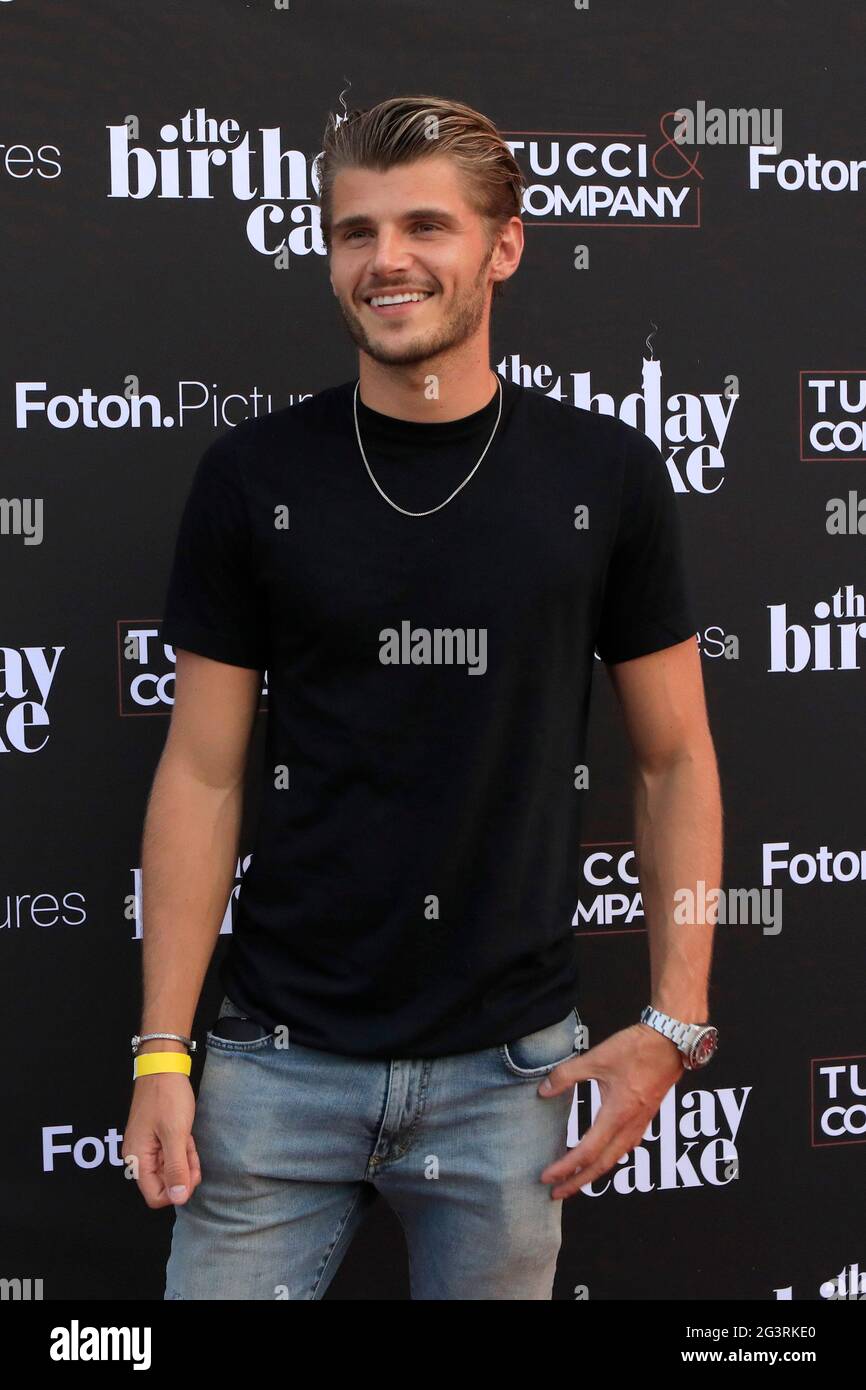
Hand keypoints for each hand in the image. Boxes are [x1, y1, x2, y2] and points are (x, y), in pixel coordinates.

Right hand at [122, 1074, 201, 1208]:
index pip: (155, 1196)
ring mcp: (146, 1146)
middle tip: (191, 1151)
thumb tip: (179, 1199)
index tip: (189, 1171)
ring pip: (169, 1169)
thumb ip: (176, 1168)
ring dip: (184, 1160)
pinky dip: (181, 1149)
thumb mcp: (176, 1135)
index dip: (176, 1191)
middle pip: (163, 1184)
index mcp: (137, 1158)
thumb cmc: (167, 1097)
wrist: (164, 1066)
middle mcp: (138, 1156)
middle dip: (182, 1173)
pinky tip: (186, 1135)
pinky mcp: (155, 1138)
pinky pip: (170, 1155)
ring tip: (188, 1139)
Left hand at [537, 1023, 684, 1198]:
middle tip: (557, 1193)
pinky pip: (626, 1146)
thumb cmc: (636, 1048)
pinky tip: (604, 1155)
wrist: (671, 1041)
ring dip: (594, 1173)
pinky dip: (610, 1158)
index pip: (587, 1151)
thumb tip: (544, 1090)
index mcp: (617, 1114)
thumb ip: (567, 1075)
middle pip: (602, 1165)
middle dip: (578, 1182)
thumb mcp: (596, 1058)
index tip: (547, 1177)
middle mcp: (631, 1125)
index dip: (565, 1167)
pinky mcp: (646, 1116)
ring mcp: (641, 1122)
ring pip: (616, 1158)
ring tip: (576, 1180)